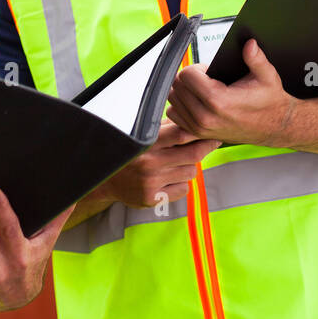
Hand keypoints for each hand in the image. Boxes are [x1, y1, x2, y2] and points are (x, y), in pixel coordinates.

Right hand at [94, 121, 220, 208]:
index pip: (181, 134)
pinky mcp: (152, 199)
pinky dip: (182, 183)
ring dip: (190, 166)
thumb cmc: (129, 152)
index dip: (199, 132)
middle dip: (206, 147)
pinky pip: (183, 189)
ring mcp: (151, 182)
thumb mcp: (142, 134)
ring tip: (178, 163)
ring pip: (191, 172)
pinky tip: (170, 178)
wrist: (105, 179)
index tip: (209, 130)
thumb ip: (165, 128)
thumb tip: (192, 120)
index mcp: (147, 142)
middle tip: (212, 142)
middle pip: (193, 155)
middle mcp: (149, 162)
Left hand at [166, 39, 298, 146]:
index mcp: (219, 101)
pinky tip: (197, 101)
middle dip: (189, 77)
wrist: (274, 127)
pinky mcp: (197, 134)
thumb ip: (256, 59)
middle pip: (177, 86)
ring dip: (183, 90)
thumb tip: (249, 44)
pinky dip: (181, 104)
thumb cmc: (269, 102)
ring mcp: (199, 128)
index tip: (209, 70)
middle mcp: (205, 117)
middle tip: (207, 79)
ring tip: (202, 89)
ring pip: (172, 99)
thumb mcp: (267, 77)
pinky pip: (174, 114)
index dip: (197, 68)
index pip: (186, 75)